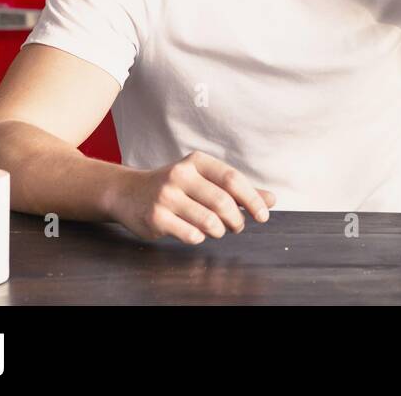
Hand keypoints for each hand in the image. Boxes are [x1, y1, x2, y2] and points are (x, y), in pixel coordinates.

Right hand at [106, 150, 275, 243]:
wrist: (128, 193)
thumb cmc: (176, 187)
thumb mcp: (205, 180)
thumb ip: (238, 190)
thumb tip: (272, 199)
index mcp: (196, 162)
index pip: (232, 179)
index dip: (252, 199)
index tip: (264, 215)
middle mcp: (180, 175)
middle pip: (223, 202)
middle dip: (237, 220)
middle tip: (238, 226)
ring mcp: (166, 197)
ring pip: (209, 221)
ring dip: (220, 231)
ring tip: (219, 230)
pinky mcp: (155, 218)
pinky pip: (190, 234)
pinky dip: (200, 237)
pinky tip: (197, 233)